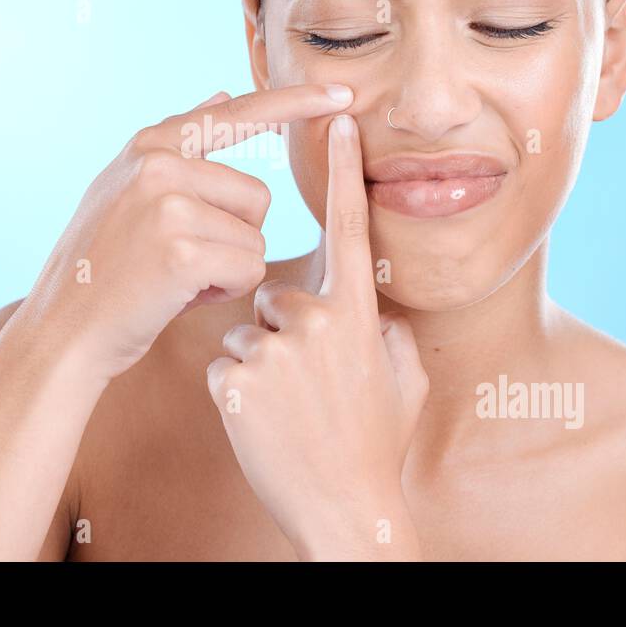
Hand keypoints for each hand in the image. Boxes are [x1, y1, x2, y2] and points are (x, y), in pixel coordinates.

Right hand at [21, 84, 354, 382]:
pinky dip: (225, 291)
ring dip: (230, 266)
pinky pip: (249, 268)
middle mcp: (158, 165)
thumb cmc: (104, 267)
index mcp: (149, 145)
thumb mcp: (126, 189)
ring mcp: (169, 205)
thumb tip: (222, 92)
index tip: (344, 92)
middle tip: (179, 260)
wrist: (61, 331)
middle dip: (235, 237)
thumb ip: (178, 144)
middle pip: (258, 196)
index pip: (237, 113)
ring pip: (256, 236)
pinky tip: (178, 296)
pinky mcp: (182, 250)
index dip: (295, 103)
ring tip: (175, 278)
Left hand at [206, 113, 429, 559]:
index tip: (337, 120)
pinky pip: (223, 362)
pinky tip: (262, 420)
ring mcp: (276, 347)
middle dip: (279, 329)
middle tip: (304, 385)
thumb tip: (374, 308)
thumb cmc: (375, 444)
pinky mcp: (237, 377)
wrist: (343, 507)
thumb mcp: (401, 379)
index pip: (350, 226)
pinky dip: (236, 390)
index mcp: (360, 312)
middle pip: (272, 292)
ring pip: (244, 330)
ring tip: (286, 408)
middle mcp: (318, 319)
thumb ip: (386, 331)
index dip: (344, 172)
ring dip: (257, 363)